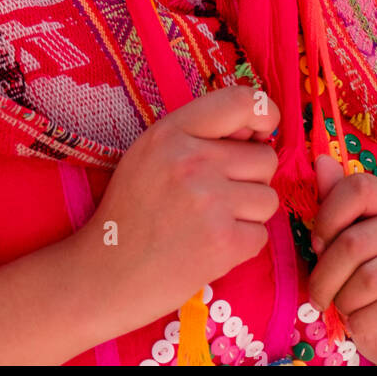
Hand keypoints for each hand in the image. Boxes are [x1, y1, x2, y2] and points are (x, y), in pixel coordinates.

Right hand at [72, 84, 280, 340]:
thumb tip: (257, 130)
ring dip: (248, 215)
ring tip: (209, 223)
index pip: (241, 102)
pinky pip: (261, 235)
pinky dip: (241, 245)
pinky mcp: (224, 243)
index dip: (264, 114)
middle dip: (251, 178)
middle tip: (216, 196)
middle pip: (264, 158)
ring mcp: (210, 202)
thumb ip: (198, 134)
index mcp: (172, 132)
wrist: (108, 274)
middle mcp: (192, 161)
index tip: (260, 131)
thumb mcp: (150, 153)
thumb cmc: (132, 211)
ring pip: (268, 199)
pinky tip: (208, 247)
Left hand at [307, 154, 376, 365]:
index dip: (328, 216)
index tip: (316, 246)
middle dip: (326, 276)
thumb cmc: (370, 291)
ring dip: (346, 302)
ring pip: (371, 278)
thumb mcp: (345, 250)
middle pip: (356, 240)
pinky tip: (362, 324)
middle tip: (318, 296)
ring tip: (345, 310)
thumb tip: (322, 161)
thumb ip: (334, 208)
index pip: (359, 187)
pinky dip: (364, 322)